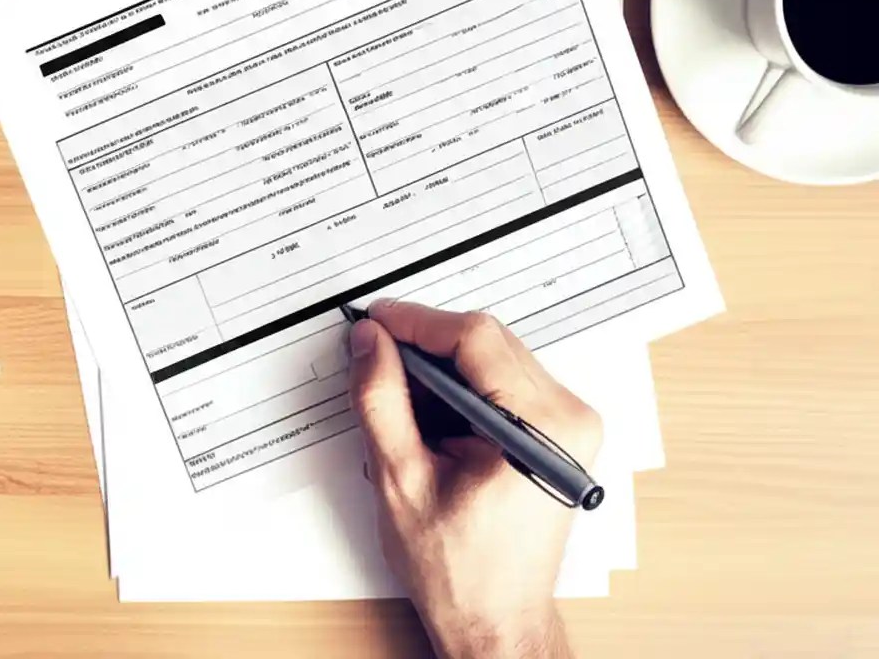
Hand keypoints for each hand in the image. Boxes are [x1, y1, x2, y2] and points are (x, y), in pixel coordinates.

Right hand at [348, 300, 600, 658]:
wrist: (497, 619)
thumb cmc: (462, 571)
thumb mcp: (402, 480)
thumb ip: (382, 401)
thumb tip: (371, 345)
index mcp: (542, 428)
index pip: (476, 338)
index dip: (417, 322)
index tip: (375, 322)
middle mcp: (570, 418)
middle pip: (488, 341)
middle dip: (425, 344)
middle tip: (375, 357)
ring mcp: (569, 424)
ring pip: (494, 357)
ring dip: (440, 368)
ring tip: (399, 403)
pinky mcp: (557, 433)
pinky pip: (504, 382)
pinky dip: (459, 388)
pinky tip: (428, 420)